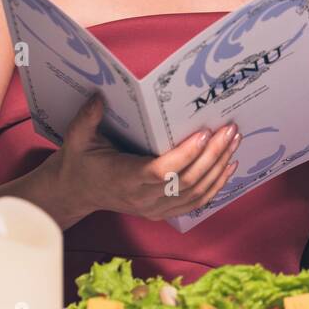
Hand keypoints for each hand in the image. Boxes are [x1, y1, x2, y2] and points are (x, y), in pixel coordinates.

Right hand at [51, 93, 240, 221]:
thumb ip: (87, 118)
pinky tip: (229, 166)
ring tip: (233, 142)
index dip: (185, 155)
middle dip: (212, 155)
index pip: (160, 171)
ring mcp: (154, 208)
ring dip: (218, 167)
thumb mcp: (76, 139)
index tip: (204, 134)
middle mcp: (142, 198)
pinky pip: (195, 202)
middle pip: (186, 181)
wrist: (75, 193)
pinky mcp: (162, 212)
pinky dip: (216, 185)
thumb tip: (99, 96)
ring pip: (195, 192)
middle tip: (229, 130)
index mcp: (124, 178)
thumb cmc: (79, 163)